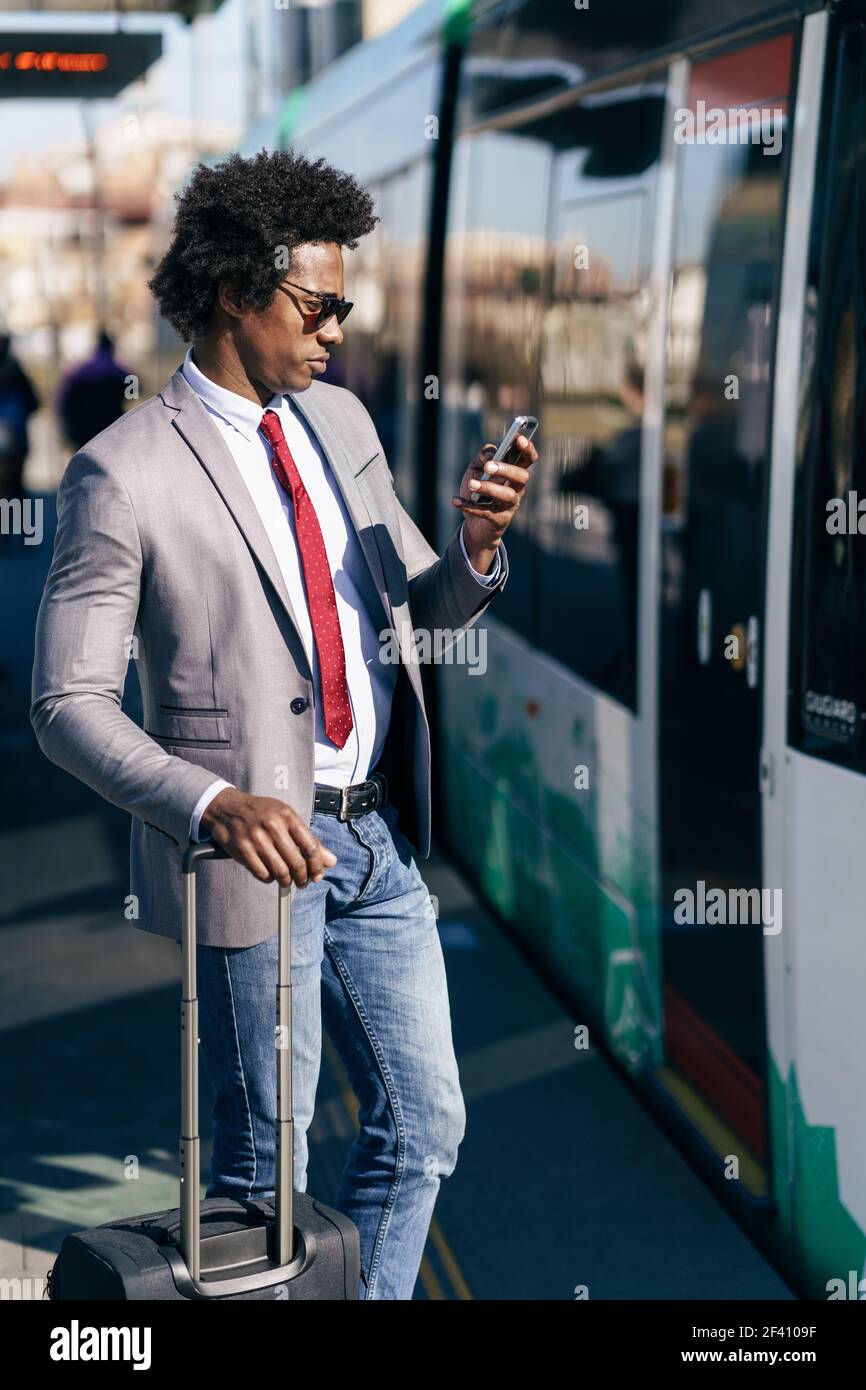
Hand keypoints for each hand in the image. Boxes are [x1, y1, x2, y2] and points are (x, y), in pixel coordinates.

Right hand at [200, 788, 336, 887]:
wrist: (228, 807)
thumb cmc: (261, 813)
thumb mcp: (287, 818)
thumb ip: (309, 839)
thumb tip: (331, 861)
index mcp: (287, 816)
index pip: (310, 846)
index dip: (317, 866)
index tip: (318, 875)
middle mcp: (273, 826)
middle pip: (297, 862)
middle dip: (303, 878)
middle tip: (303, 882)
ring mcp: (256, 839)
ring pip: (280, 871)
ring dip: (287, 881)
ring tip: (288, 881)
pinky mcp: (243, 851)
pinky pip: (262, 874)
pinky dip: (269, 879)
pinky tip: (270, 874)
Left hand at [451, 433, 537, 571]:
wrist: (473, 524)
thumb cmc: (478, 492)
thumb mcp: (475, 470)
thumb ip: (482, 457)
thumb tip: (490, 454)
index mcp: (513, 473)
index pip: (528, 458)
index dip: (526, 448)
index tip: (518, 438)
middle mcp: (517, 489)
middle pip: (522, 476)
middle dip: (506, 469)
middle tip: (488, 467)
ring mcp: (510, 506)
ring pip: (508, 496)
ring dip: (489, 488)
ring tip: (471, 484)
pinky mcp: (499, 521)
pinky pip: (486, 513)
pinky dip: (469, 506)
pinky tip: (456, 501)